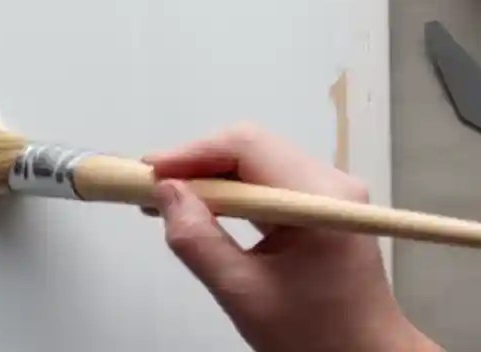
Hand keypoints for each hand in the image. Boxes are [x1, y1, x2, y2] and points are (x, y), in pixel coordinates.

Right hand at [146, 126, 439, 351]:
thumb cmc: (316, 337)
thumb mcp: (245, 295)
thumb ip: (199, 242)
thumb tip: (166, 193)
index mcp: (320, 198)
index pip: (247, 147)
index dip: (193, 154)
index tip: (150, 173)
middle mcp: (330, 182)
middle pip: (251, 149)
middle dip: (197, 164)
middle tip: (150, 187)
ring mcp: (328, 192)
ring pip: (256, 163)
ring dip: (210, 178)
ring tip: (166, 198)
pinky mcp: (320, 206)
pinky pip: (267, 182)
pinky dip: (230, 193)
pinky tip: (200, 207)